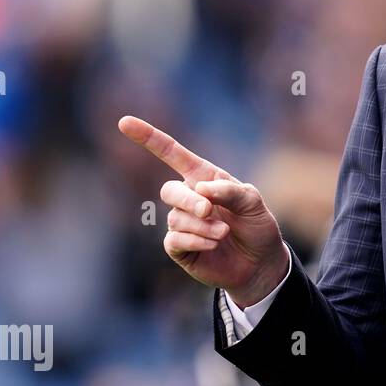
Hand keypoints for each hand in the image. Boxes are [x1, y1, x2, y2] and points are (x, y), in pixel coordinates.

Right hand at [118, 115, 287, 306]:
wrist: (260, 262)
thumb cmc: (257, 226)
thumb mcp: (253, 203)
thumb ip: (231, 191)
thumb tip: (201, 188)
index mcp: (203, 178)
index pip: (171, 154)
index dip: (148, 138)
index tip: (124, 122)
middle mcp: (188, 198)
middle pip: (169, 191)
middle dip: (189, 201)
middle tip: (209, 211)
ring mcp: (181, 223)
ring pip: (176, 219)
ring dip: (203, 226)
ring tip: (225, 232)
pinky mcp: (179, 247)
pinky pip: (174, 240)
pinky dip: (196, 240)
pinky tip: (214, 244)